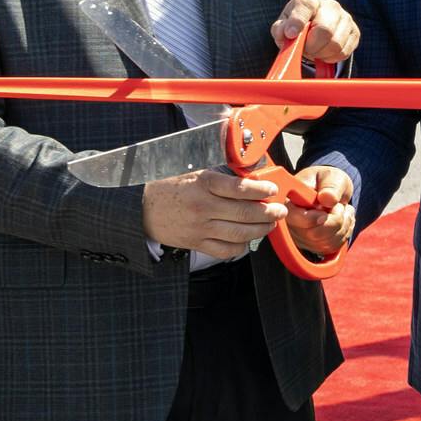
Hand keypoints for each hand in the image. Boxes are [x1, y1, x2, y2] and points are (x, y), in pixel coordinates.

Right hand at [142, 168, 287, 258]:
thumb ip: (220, 173)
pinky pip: (226, 250)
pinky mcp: (196, 243)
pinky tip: (248, 238)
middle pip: (245, 213)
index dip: (261, 190)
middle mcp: (203, 207)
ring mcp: (200, 228)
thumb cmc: (169, 186)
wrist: (140, 208)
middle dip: (269, 213)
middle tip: (280, 210)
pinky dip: (241, 246)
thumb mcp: (193, 171)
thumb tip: (252, 172)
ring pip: (239, 233)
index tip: (272, 191)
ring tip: (270, 224)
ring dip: (261, 230)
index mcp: (202, 184)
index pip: (239, 188)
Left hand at [273, 0, 357, 64]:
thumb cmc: (297, 26)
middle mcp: (331, 6)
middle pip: (325, 30)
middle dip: (311, 46)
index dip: (298, 21)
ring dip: (321, 54)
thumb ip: (280, 29)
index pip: (306, 6)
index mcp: (310, 0)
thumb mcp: (283, 26)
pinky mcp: (355, 32)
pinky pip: (344, 52)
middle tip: (304, 49)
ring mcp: (346, 18)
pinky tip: (324, 53)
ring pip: (336, 44)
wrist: (316, 26)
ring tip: (314, 51)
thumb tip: (287, 34)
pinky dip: (331, 58)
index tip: (290, 34)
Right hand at [284, 165, 357, 257]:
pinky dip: (344, 232)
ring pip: (327, 242)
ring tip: (342, 209)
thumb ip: (330, 186)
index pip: (294, 218)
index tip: (329, 207)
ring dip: (343, 224)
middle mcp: (290, 225)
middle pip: (315, 234)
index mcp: (288, 203)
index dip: (314, 217)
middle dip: (336, 219)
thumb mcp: (331, 176)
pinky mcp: (313, 246)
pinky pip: (333, 246)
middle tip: (339, 204)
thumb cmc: (326, 182)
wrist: (330, 193)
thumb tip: (328, 199)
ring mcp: (301, 238)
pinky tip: (342, 219)